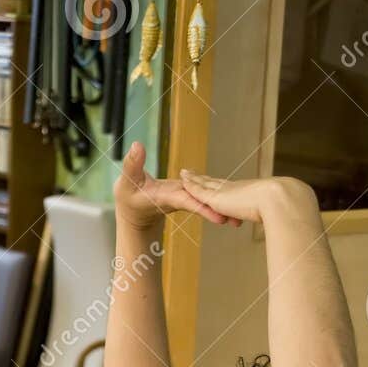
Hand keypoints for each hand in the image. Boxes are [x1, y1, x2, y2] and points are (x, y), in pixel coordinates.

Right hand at [116, 140, 239, 227]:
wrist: (132, 209)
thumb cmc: (128, 196)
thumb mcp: (125, 181)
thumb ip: (132, 164)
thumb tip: (137, 145)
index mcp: (169, 198)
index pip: (189, 202)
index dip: (204, 208)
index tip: (219, 217)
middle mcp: (180, 199)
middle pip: (203, 206)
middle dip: (220, 213)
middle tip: (239, 221)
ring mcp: (185, 198)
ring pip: (206, 203)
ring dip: (223, 212)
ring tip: (241, 220)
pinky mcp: (188, 195)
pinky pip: (205, 199)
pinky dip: (218, 203)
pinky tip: (232, 207)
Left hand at [177, 167, 309, 224]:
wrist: (278, 201)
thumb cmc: (281, 211)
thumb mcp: (274, 217)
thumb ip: (274, 222)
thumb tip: (285, 231)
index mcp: (245, 194)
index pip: (228, 189)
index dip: (220, 185)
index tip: (214, 181)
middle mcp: (234, 189)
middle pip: (214, 182)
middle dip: (203, 178)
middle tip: (193, 173)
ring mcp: (226, 192)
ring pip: (205, 182)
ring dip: (193, 178)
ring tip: (183, 173)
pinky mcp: (217, 197)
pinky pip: (200, 189)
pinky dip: (190, 184)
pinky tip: (182, 180)